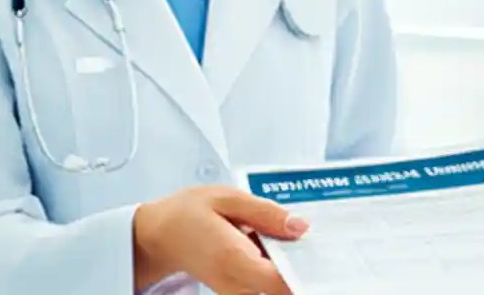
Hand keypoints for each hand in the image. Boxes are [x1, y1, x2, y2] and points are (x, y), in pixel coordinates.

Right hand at [134, 186, 306, 294]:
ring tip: (295, 240)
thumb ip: (266, 213)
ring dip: (291, 268)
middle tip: (315, 243)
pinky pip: (267, 287)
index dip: (306, 272)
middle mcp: (236, 283)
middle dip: (303, 268)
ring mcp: (236, 292)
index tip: (323, 256)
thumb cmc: (189, 213)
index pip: (281, 281)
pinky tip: (278, 246)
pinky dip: (278, 269)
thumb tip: (301, 227)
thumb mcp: (227, 198)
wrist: (159, 236)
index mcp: (233, 257)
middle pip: (283, 289)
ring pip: (277, 290)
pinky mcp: (238, 293)